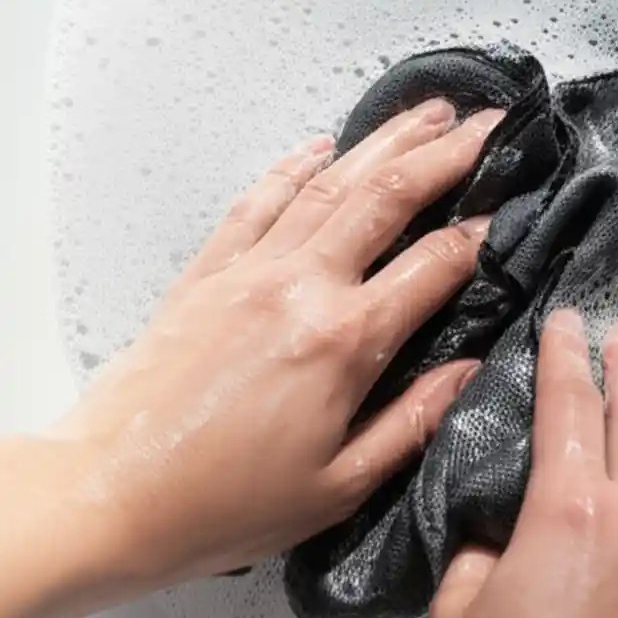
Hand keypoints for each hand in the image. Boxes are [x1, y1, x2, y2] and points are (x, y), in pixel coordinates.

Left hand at [0, 97, 507, 617]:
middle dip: (444, 153)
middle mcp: (300, 287)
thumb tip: (471, 372)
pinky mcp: (207, 273)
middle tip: (487, 122)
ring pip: (329, 184)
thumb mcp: (341, 485)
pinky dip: (294, 166)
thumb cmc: (226, 504)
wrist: (109, 496)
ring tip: (427, 113)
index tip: (507, 207)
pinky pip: (259, 201)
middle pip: (385, 198)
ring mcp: (249, 270)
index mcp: (344, 341)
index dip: (478, 233)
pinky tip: (323, 145)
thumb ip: (413, 421)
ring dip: (383, 142)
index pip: (432, 264)